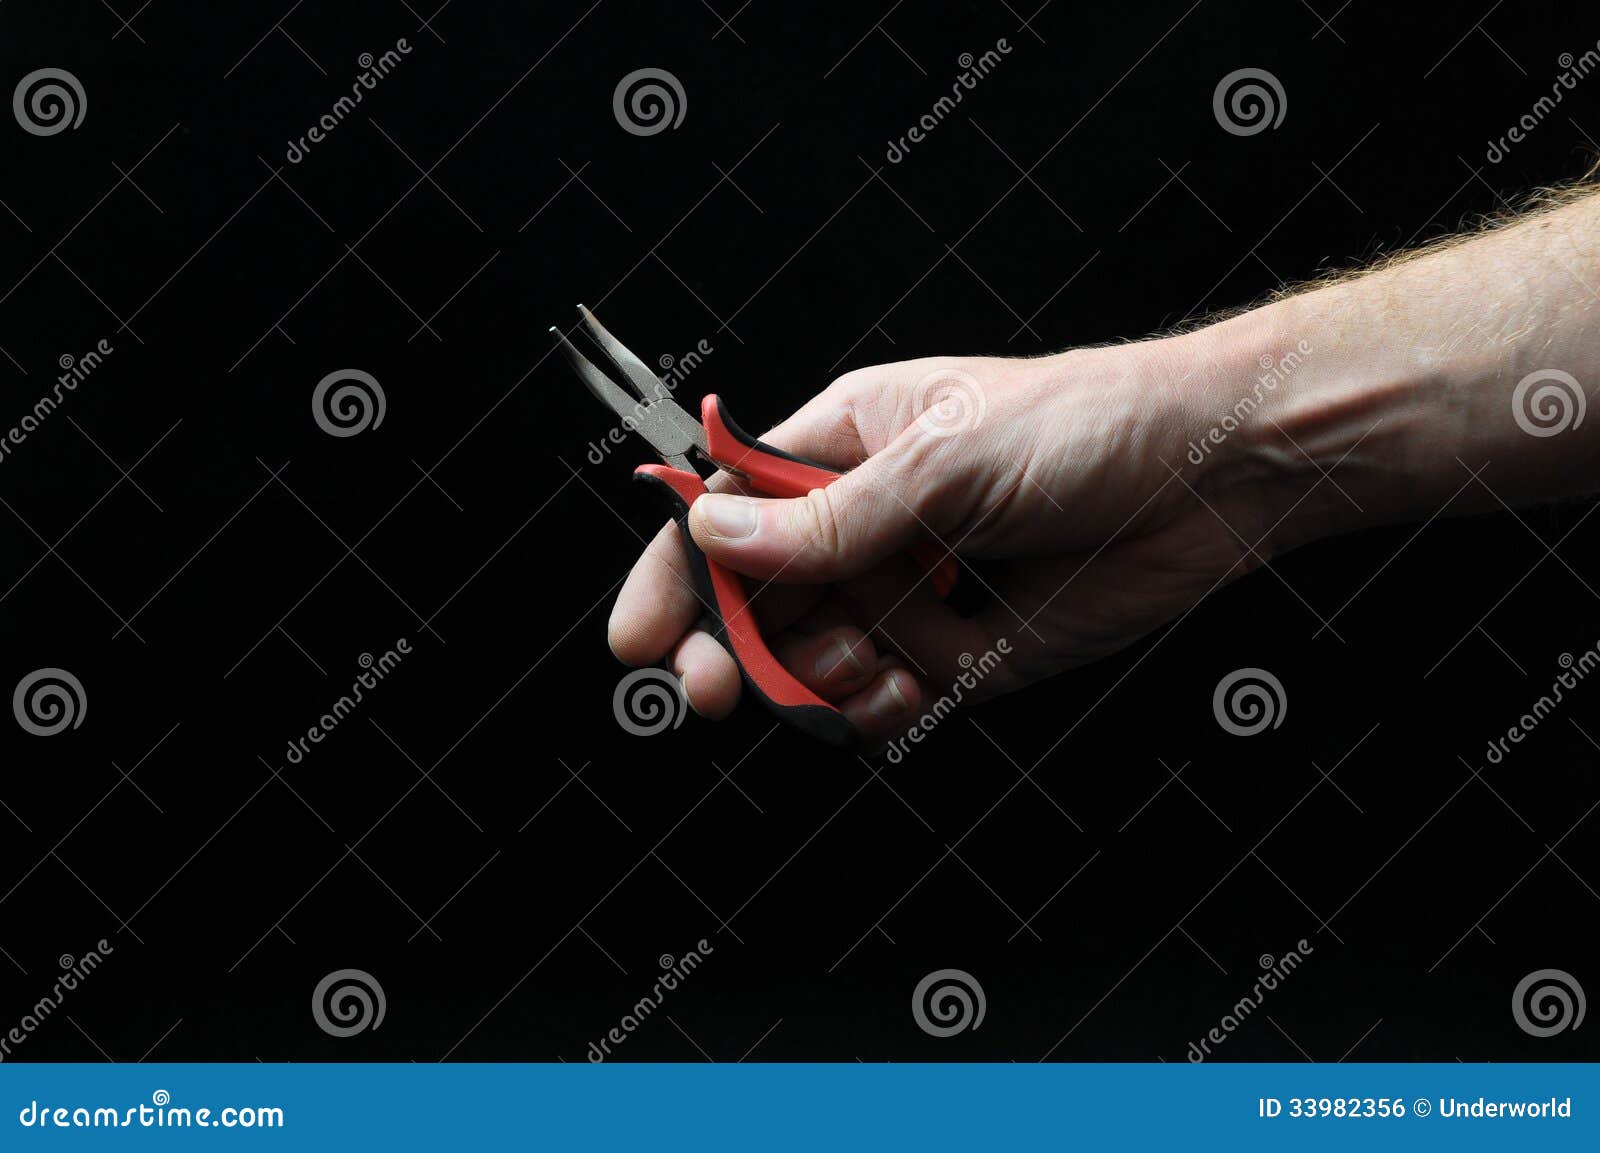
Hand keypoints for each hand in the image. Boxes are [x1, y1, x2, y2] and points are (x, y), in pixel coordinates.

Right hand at [607, 338, 1277, 745]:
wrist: (1210, 480)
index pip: (723, 512)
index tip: (641, 641)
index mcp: (839, 448)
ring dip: (819, 683)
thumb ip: (824, 520)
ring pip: (812, 663)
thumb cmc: (1082, 425)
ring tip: (870, 667)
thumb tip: (710, 532)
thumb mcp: (942, 462)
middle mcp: (862, 525)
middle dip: (729, 652)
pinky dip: (880, 714)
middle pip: (753, 603)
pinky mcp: (958, 655)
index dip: (674, 576)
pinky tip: (910, 691)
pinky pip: (884, 704)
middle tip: (714, 694)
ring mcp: (908, 592)